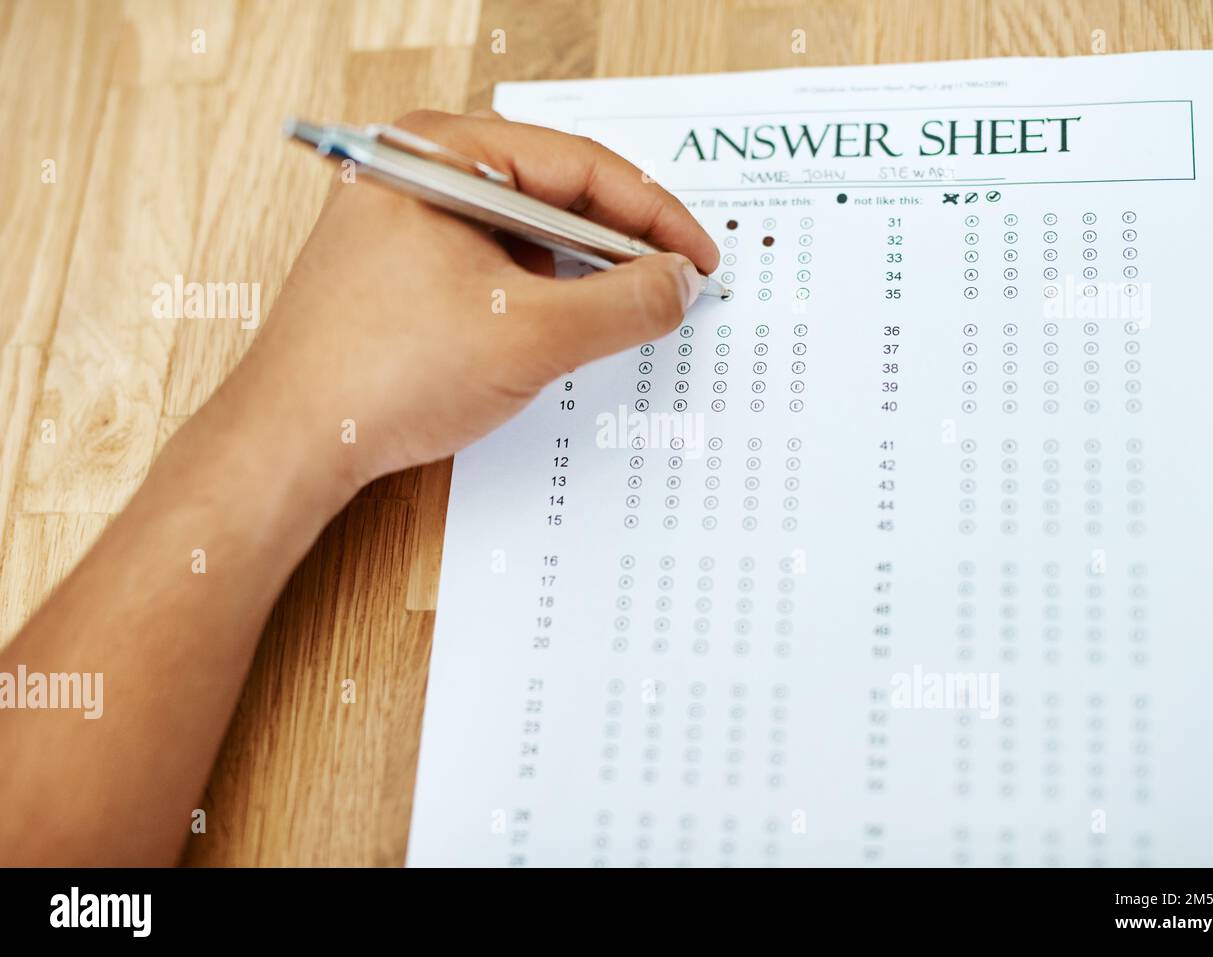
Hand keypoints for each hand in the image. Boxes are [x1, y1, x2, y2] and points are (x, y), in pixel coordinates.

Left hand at [228, 109, 719, 495]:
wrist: (291, 444)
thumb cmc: (381, 376)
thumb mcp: (532, 337)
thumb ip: (624, 305)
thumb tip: (679, 284)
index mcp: (440, 153)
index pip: (580, 165)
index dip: (654, 214)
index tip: (698, 255)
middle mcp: (418, 172)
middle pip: (553, 193)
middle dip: (620, 243)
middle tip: (673, 284)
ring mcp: (405, 219)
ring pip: (524, 233)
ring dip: (580, 272)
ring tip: (623, 311)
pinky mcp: (401, 267)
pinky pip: (491, 264)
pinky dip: (538, 292)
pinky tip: (562, 328)